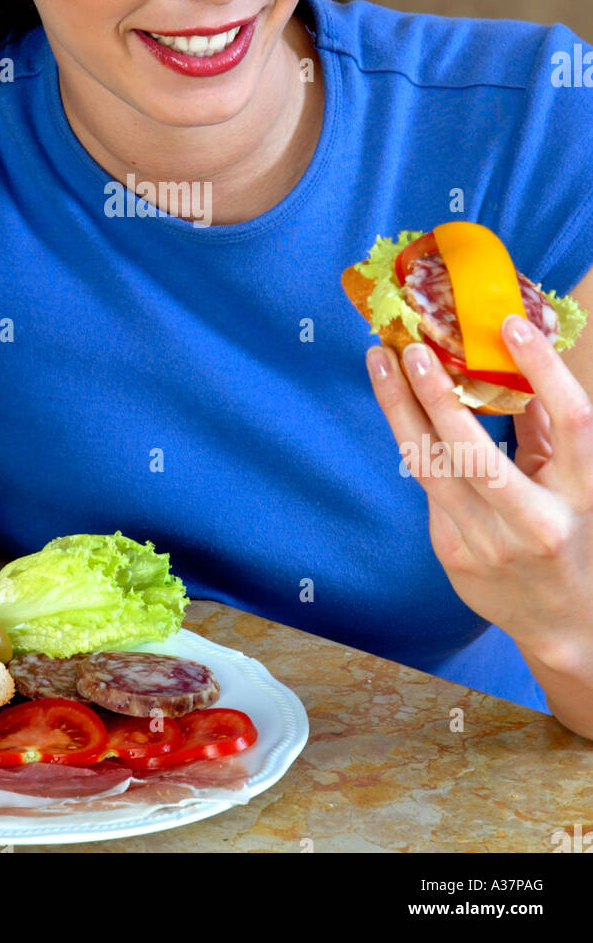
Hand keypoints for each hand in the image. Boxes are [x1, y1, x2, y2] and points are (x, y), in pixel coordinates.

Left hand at [365, 314, 592, 679]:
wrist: (570, 627)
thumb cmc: (577, 534)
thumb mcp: (579, 479)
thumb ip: (550, 426)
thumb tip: (514, 361)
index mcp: (585, 493)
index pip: (571, 421)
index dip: (543, 370)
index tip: (511, 323)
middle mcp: (537, 523)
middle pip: (476, 452)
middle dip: (437, 395)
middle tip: (410, 347)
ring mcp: (490, 545)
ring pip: (430, 468)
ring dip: (399, 408)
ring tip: (379, 361)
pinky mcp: (455, 556)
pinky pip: (428, 487)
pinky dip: (414, 441)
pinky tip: (398, 404)